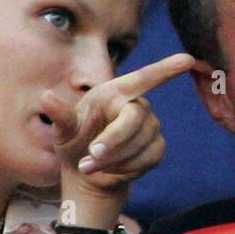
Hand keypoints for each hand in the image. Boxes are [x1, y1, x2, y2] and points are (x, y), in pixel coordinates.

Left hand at [40, 53, 194, 214]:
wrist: (87, 174)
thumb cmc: (74, 144)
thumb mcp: (62, 132)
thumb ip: (59, 115)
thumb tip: (46, 97)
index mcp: (114, 93)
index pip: (142, 79)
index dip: (165, 69)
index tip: (189, 59)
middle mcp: (136, 105)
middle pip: (136, 118)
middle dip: (114, 141)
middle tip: (91, 156)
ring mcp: (150, 126)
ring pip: (141, 142)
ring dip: (115, 159)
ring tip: (91, 166)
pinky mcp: (157, 147)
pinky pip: (149, 157)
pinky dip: (127, 168)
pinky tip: (112, 170)